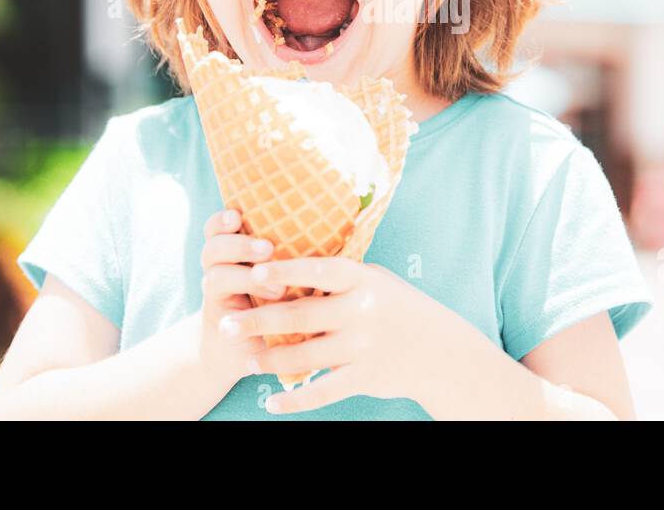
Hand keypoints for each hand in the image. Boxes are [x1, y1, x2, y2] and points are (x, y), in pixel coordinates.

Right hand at [195, 208, 285, 389]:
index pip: (218, 228)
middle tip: (268, 249)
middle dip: (237, 244)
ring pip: (214, 276)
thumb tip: (344, 221)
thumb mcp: (289, 274)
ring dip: (245, 277)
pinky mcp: (223, 324)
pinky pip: (225, 314)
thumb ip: (295, 252)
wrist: (254, 352)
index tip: (237, 215)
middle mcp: (220, 270)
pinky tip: (273, 312)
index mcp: (234, 252)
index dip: (221, 220)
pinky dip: (250, 313)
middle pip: (212, 247)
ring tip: (278, 289)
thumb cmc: (284, 303)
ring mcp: (217, 298)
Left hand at [219, 257, 450, 412]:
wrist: (439, 350)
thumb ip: (337, 275)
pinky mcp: (364, 378)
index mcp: (362, 280)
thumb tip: (287, 261)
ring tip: (245, 360)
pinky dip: (294, 400)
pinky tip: (270, 402)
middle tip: (223, 325)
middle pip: (299, 316)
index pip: (317, 270)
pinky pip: (322, 392)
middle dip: (257, 322)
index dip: (284, 271)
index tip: (252, 272)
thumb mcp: (375, 280)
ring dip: (269, 361)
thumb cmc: (397, 306)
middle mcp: (362, 312)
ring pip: (304, 357)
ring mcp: (363, 347)